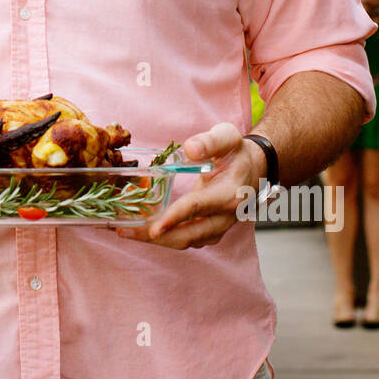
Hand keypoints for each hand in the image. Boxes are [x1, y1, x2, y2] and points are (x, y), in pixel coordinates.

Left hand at [114, 122, 265, 249]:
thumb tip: (190, 149)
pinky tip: (141, 229)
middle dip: (155, 236)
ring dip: (155, 239)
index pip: (197, 208)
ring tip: (126, 231)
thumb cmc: (237, 152)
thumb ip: (209, 142)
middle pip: (187, 234)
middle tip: (125, 231)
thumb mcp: (227, 137)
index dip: (174, 218)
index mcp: (229, 194)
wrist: (253, 169)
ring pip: (185, 241)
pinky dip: (163, 237)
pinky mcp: (209, 231)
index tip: (154, 228)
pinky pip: (185, 239)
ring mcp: (217, 227)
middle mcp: (224, 217)